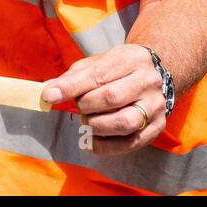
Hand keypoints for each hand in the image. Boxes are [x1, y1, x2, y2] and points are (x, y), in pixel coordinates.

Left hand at [42, 44, 166, 155]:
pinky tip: (91, 142)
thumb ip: (72, 77)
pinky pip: (131, 142)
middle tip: (78, 107)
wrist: (154, 74)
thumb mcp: (96, 63)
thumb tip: (48, 91)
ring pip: (124, 122)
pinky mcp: (158, 126)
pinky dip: (106, 146)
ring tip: (87, 122)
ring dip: (97, 125)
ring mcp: (156, 105)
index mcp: (130, 59)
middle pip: (112, 97)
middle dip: (86, 105)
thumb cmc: (117, 69)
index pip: (97, 74)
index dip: (71, 87)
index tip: (49, 96)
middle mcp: (147, 81)